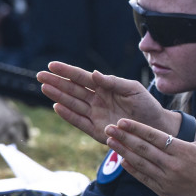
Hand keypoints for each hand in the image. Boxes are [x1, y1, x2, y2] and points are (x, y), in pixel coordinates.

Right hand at [38, 61, 174, 144]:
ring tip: (44, 87)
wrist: (155, 127)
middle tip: (40, 75)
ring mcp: (95, 115)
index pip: (82, 78)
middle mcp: (97, 101)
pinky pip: (80, 122)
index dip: (67, 72)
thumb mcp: (132, 89)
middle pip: (73, 90)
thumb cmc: (146, 105)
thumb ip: (114, 82)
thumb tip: (93, 74)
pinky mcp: (96, 130)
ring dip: (58, 96)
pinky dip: (68, 115)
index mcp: (105, 88)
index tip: (52, 65)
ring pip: (73, 104)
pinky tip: (57, 106)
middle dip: (57, 82)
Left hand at [104, 118, 195, 195]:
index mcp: (184, 150)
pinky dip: (133, 169)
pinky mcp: (165, 192)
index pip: (154, 136)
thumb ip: (182, 144)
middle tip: (109, 128)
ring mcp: (168, 179)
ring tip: (111, 142)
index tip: (122, 121)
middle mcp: (174, 164)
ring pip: (140, 162)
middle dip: (124, 137)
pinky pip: (145, 178)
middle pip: (143, 148)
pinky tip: (123, 161)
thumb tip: (165, 140)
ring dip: (123, 151)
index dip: (136, 128)